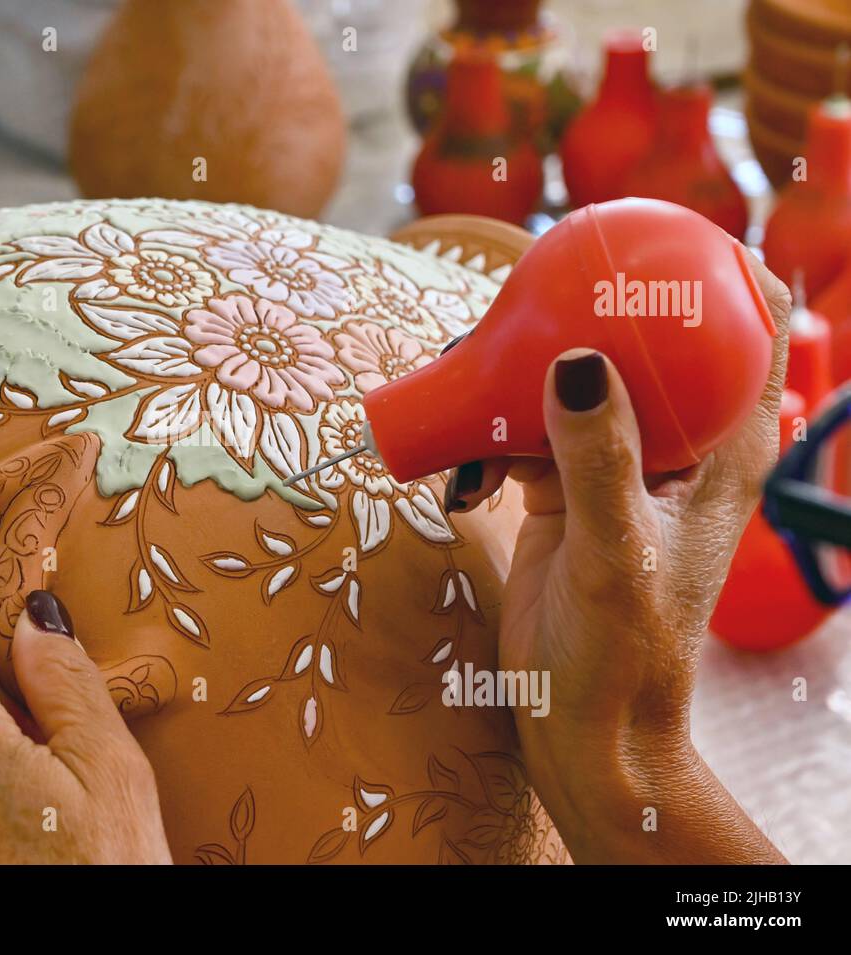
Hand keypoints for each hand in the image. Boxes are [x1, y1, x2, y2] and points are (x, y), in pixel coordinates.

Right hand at [445, 253, 790, 863]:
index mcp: (721, 454)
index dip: (725, 270)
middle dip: (584, 313)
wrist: (577, 725)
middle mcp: (671, 449)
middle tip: (523, 297)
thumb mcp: (612, 554)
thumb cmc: (618, 655)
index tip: (667, 229)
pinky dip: (484, 444)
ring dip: (511, 383)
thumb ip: (598, 461)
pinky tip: (460, 485)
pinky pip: (519, 436)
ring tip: (463, 404)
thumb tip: (578, 359)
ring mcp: (612, 468)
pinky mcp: (557, 492)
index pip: (754, 334)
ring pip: (568, 386)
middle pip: (644, 345)